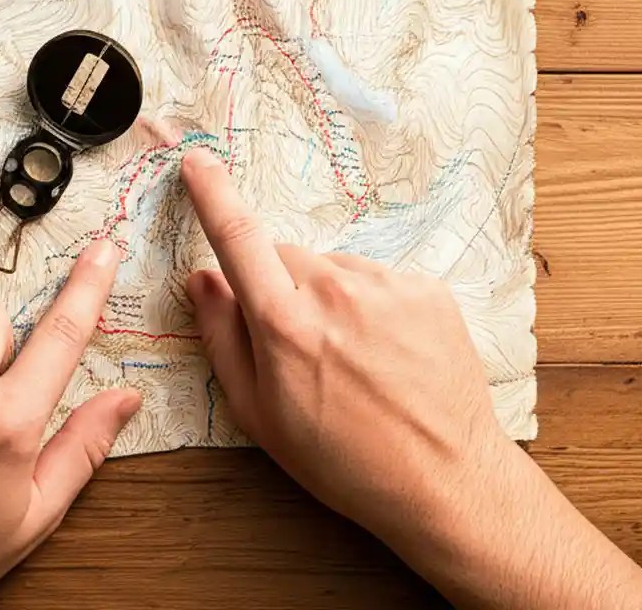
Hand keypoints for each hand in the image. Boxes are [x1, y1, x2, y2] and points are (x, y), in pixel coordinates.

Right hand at [178, 147, 502, 535]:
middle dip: (277, 286)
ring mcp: (387, 286)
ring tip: (350, 358)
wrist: (443, 479)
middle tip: (295, 345)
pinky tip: (384, 354)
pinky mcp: (427, 290)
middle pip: (284, 257)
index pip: (237, 238)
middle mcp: (336, 292)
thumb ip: (222, 338)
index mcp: (285, 324)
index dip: (212, 193)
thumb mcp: (258, 414)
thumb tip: (203, 280)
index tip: (198, 162)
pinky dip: (370, 306)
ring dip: (327, 298)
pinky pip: (377, 280)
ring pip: (332, 269)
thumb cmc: (342, 459)